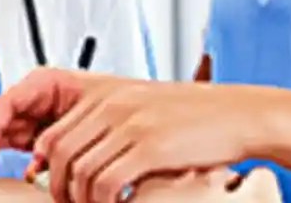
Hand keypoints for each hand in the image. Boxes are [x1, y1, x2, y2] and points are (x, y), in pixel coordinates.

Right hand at [0, 68, 121, 175]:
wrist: (152, 115)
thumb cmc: (127, 103)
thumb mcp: (96, 112)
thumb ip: (64, 136)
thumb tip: (42, 165)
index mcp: (45, 82)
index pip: (6, 105)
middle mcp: (36, 97)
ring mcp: (36, 114)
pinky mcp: (39, 131)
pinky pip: (12, 142)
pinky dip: (2, 156)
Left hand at [30, 82, 264, 202]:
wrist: (242, 114)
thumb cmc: (196, 118)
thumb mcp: (143, 111)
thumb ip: (111, 128)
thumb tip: (84, 158)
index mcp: (105, 98)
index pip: (52, 136)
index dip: (48, 169)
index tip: (58, 188)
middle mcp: (111, 108)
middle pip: (59, 154)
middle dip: (59, 188)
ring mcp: (129, 126)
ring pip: (80, 171)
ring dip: (83, 200)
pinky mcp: (151, 147)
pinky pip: (108, 182)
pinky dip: (105, 202)